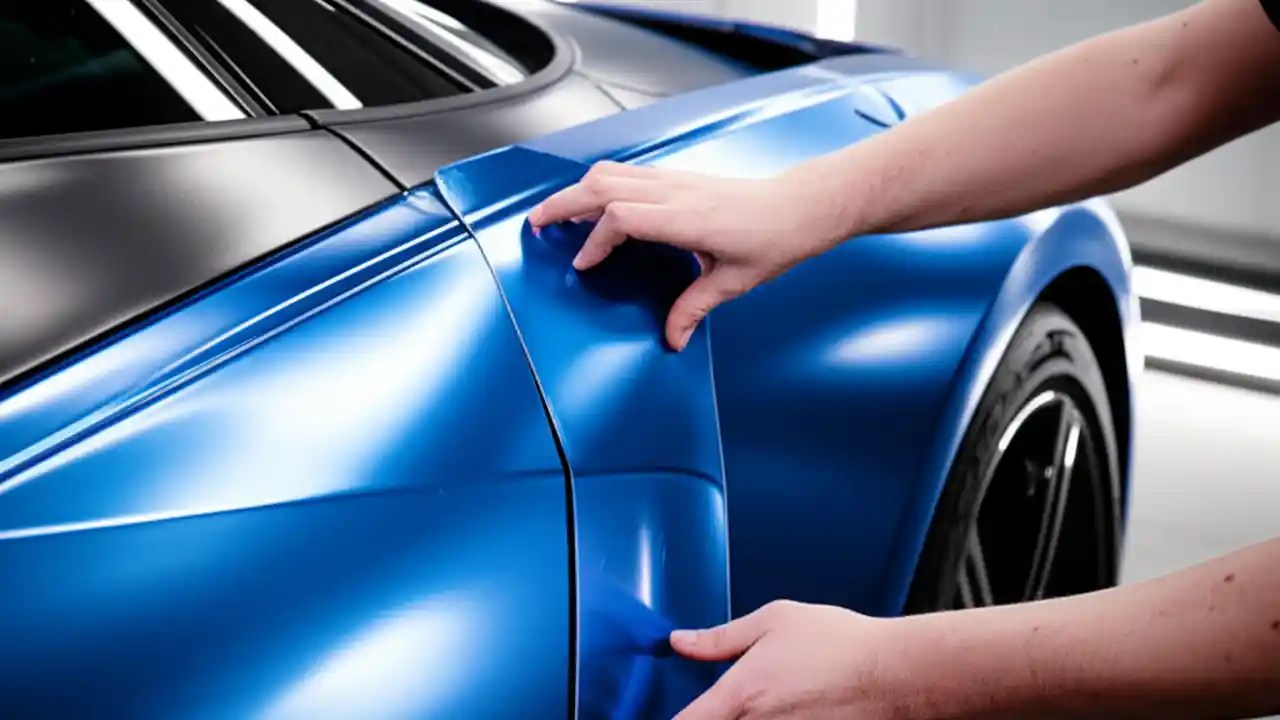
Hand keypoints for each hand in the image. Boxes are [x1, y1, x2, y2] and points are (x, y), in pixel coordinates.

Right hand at [528, 162, 844, 350]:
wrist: (799, 206)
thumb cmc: (773, 239)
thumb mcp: (734, 283)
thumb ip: (694, 308)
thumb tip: (671, 338)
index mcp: (687, 217)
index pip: (622, 218)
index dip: (595, 240)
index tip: (583, 266)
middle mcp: (675, 191)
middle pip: (603, 185)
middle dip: (564, 203)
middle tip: (536, 224)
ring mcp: (674, 179)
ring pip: (610, 172)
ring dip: (577, 190)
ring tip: (554, 213)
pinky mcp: (676, 176)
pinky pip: (626, 171)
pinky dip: (599, 184)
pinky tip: (590, 203)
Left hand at [669, 601, 927, 719]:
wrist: (898, 675)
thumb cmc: (843, 644)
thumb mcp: (775, 621)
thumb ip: (720, 638)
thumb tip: (680, 641)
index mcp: (742, 695)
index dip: (676, 719)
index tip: (680, 712)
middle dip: (715, 717)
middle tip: (732, 700)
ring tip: (771, 700)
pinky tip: (789, 710)